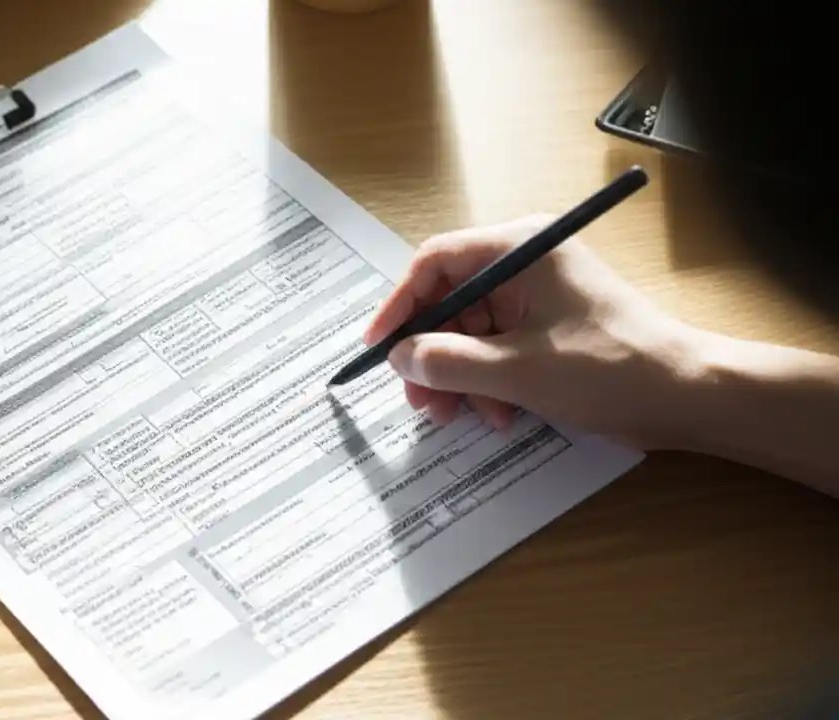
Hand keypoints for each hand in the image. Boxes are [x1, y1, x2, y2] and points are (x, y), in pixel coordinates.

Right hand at [366, 216, 700, 448]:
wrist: (687, 397)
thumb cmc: (610, 369)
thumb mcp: (516, 370)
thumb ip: (448, 362)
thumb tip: (400, 358)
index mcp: (519, 249)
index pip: (435, 262)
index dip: (400, 306)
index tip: (379, 348)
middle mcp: (526, 263)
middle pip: (451, 302)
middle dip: (431, 354)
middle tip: (420, 400)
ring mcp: (538, 296)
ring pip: (471, 332)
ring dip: (459, 376)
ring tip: (459, 416)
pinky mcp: (549, 327)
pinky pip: (498, 349)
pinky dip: (488, 381)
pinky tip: (496, 415)